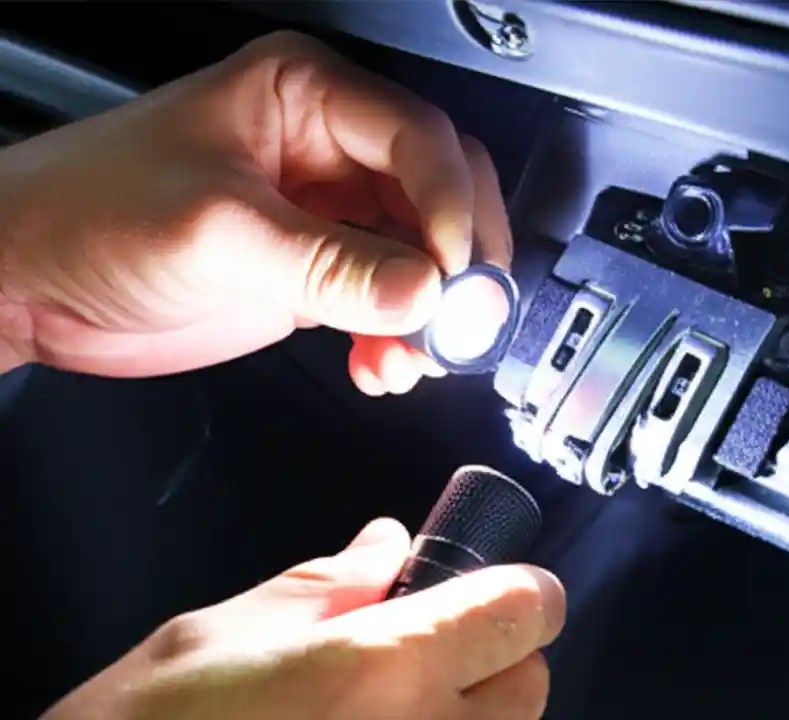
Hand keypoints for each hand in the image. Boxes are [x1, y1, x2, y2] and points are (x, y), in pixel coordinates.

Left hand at [0, 31, 511, 393]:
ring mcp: (326, 210)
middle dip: (459, 262)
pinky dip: (401, 337)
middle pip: (442, 194)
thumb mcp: (219, 232)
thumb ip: (331, 266)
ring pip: (426, 252)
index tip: (454, 277)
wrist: (27, 280)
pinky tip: (382, 365)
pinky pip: (391, 298)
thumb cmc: (86, 213)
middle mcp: (328, 146)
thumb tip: (425, 294)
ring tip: (414, 357)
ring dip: (433, 311)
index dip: (452, 209)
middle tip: (458, 321)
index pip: (422, 141)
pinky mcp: (318, 267)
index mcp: (306, 96)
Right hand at [41, 518, 564, 719]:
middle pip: (529, 686)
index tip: (490, 587)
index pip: (526, 611)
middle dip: (495, 656)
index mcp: (386, 670)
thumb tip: (390, 542)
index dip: (516, 590)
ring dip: (469, 714)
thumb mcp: (236, 625)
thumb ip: (335, 582)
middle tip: (430, 647)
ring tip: (389, 705)